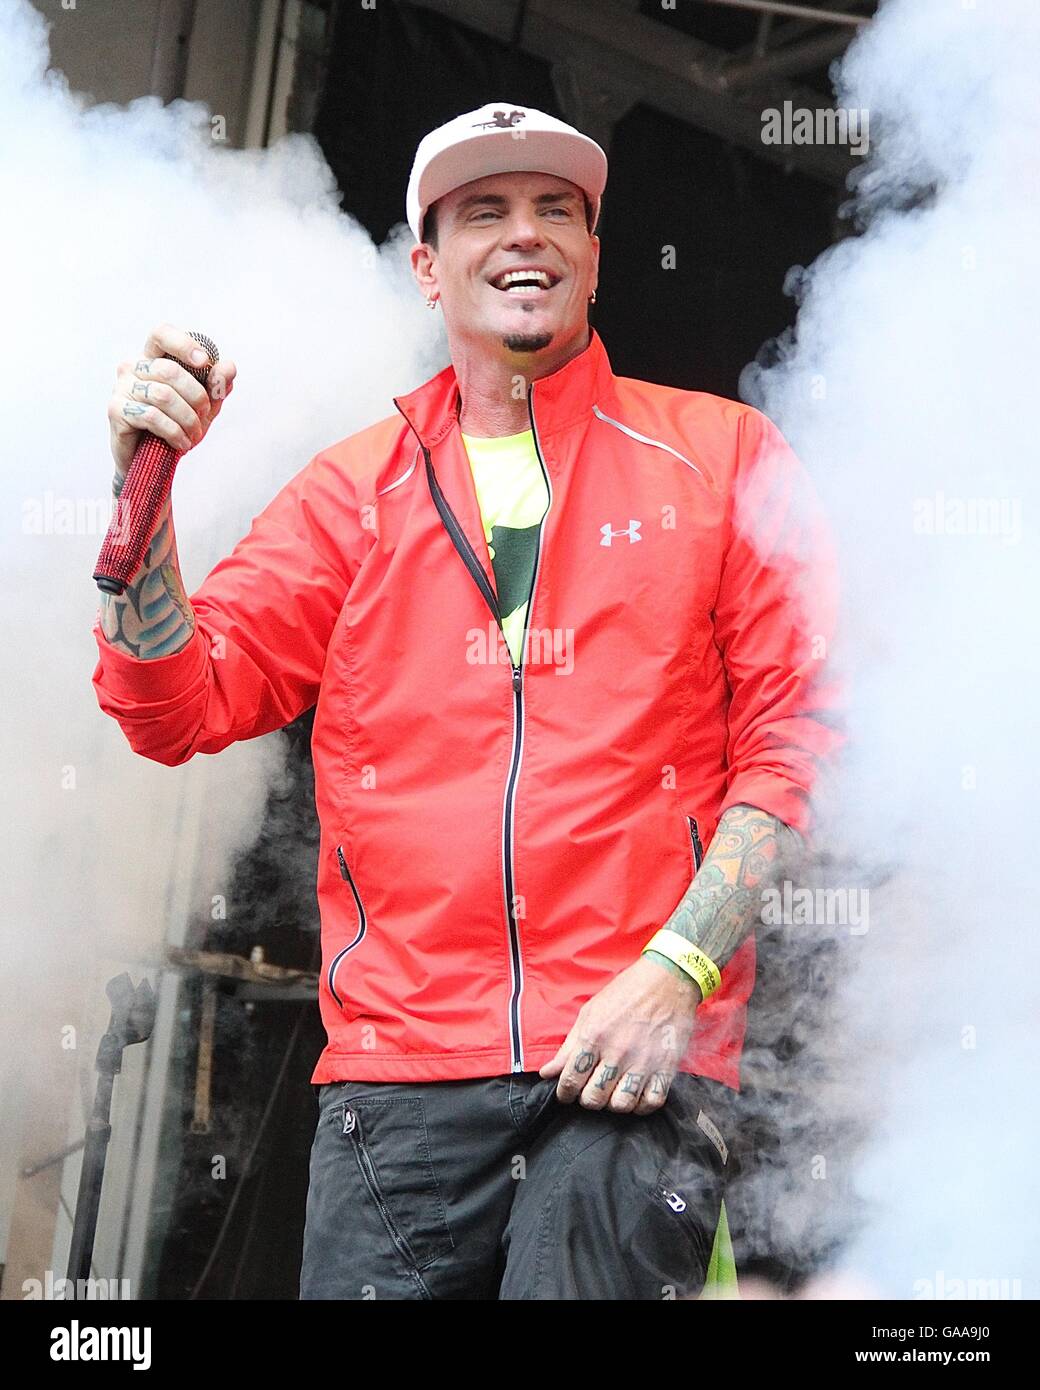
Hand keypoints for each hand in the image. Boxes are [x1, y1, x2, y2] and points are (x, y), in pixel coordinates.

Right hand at [108, 322, 236, 475]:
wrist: (150, 461)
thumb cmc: (175, 427)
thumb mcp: (203, 407)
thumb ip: (216, 386)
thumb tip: (229, 366)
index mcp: (153, 358)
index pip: (161, 334)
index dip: (183, 344)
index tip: (204, 361)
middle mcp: (133, 367)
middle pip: (170, 370)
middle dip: (197, 397)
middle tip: (203, 418)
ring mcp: (122, 388)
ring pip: (163, 395)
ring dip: (187, 419)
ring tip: (193, 435)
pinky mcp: (116, 410)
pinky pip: (152, 416)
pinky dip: (174, 432)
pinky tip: (181, 443)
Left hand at [539, 955, 700, 1115]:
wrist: (667, 980)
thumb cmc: (626, 993)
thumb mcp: (590, 1012)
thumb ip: (569, 1046)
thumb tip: (548, 1072)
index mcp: (594, 1036)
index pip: (570, 1081)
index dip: (564, 1093)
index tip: (567, 1093)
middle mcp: (617, 1052)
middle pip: (594, 1099)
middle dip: (588, 1099)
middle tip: (591, 1090)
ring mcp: (643, 1061)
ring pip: (621, 1105)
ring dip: (614, 1104)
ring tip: (613, 1092)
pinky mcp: (666, 1067)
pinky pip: (651, 1102)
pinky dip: (642, 1105)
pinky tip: (636, 1094)